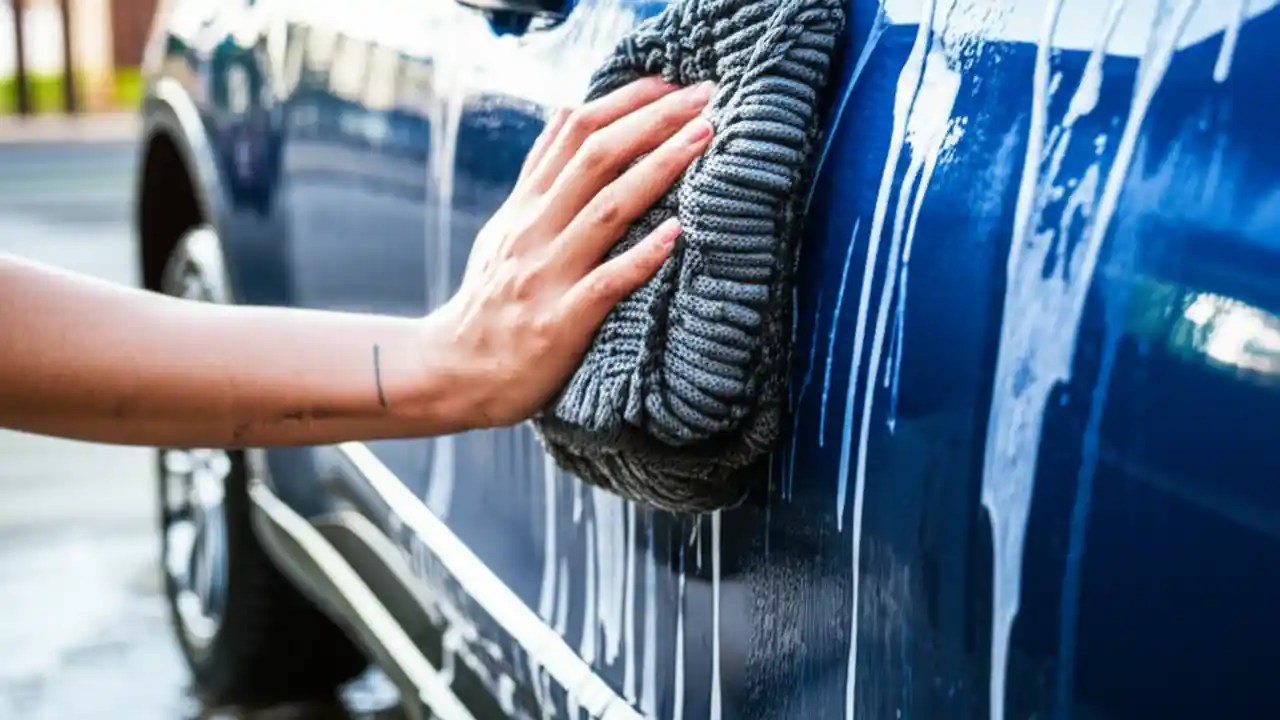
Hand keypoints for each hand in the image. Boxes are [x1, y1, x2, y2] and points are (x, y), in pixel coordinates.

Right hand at [432, 77, 715, 427]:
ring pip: (607, 209)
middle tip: (705, 95)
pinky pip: (605, 284)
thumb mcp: (505, 228)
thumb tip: (570, 115)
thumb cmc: (491, 301)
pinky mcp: (558, 324)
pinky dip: (642, 256)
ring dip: (659, 168)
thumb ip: (540, 178)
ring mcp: (546, 275)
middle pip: (597, 157)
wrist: (452, 370)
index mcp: (525, 205)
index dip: (625, 101)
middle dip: (654, 119)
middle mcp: (534, 230)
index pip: (575, 131)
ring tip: (703, 138)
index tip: (671, 82)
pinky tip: (677, 232)